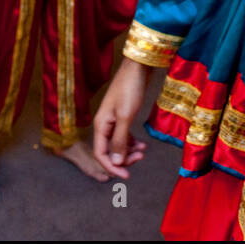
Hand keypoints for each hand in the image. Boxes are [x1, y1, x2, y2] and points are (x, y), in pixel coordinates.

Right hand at [93, 59, 150, 178]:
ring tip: (143, 151)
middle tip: (140, 158)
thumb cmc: (130, 89)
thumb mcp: (125, 116)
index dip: (112, 167)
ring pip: (118, 144)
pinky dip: (132, 142)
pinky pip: (124, 136)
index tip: (127, 176)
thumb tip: (116, 162)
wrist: (138, 67)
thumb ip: (119, 140)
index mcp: (100, 125)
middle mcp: (104, 124)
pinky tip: (142, 145)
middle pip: (110, 150)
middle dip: (124, 158)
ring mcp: (113, 120)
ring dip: (129, 151)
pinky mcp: (122, 116)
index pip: (101, 154)